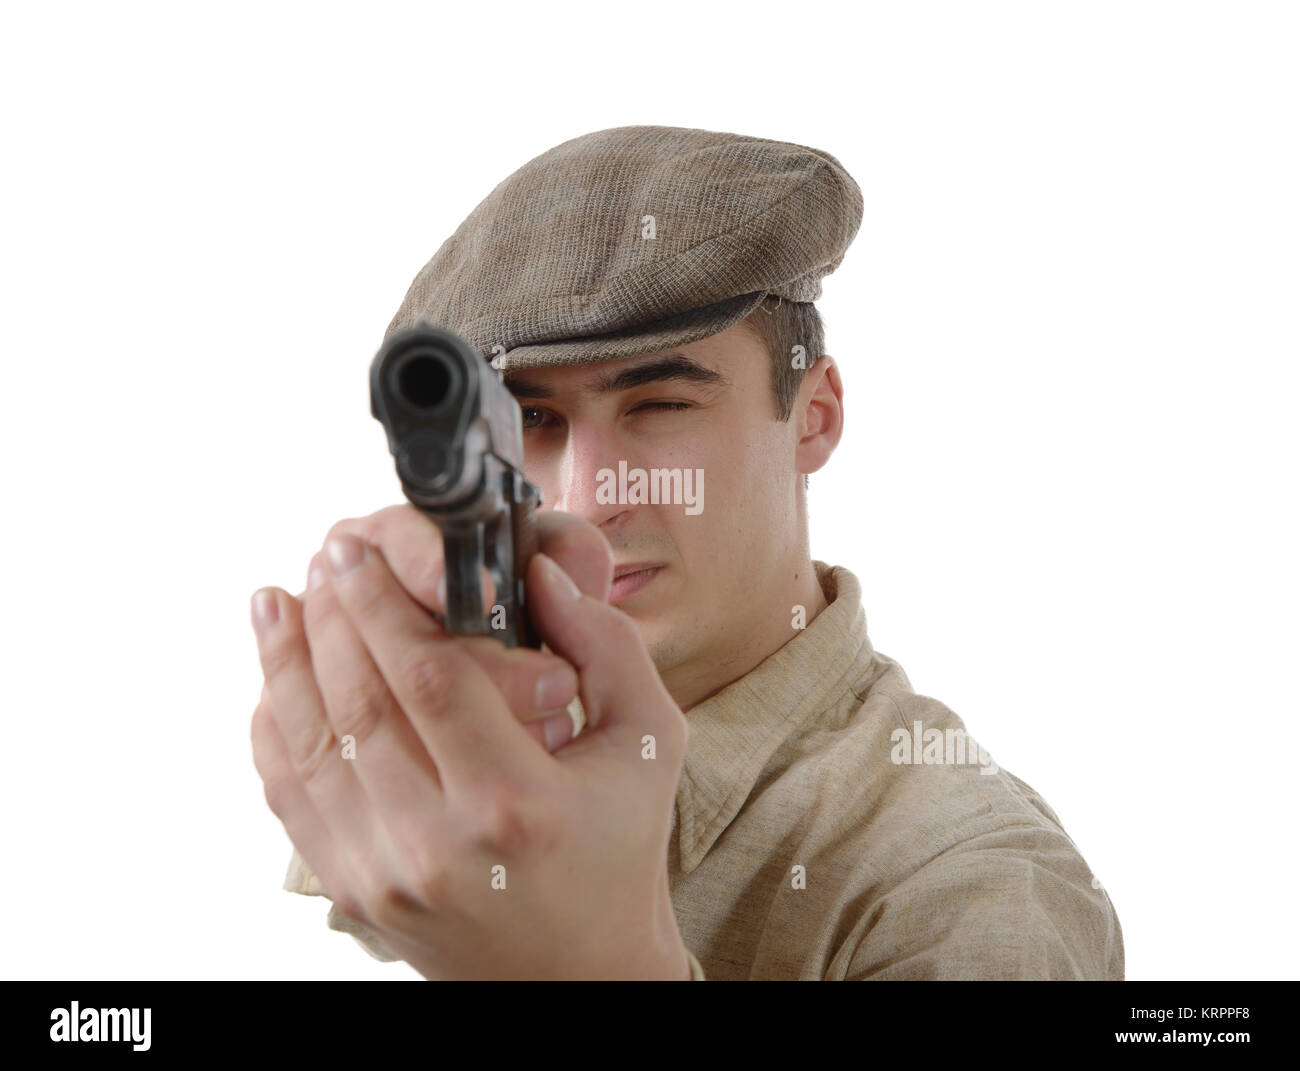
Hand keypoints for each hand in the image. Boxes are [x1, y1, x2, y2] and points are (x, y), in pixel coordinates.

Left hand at [249, 506, 691, 978]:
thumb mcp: (649, 741)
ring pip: (310, 747)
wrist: (579, 969)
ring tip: (274, 603)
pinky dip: (274, 733)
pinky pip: (292, 800)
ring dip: (284, 665)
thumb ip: (609, 646)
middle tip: (323, 556)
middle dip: (330, 617)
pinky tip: (273, 684)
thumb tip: (540, 576)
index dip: (382, 604)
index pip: (430, 679)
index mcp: (517, 801)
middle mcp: (439, 845)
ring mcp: (385, 875)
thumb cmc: (620, 846)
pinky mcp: (353, 893)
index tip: (357, 551)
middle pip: (358, 704)